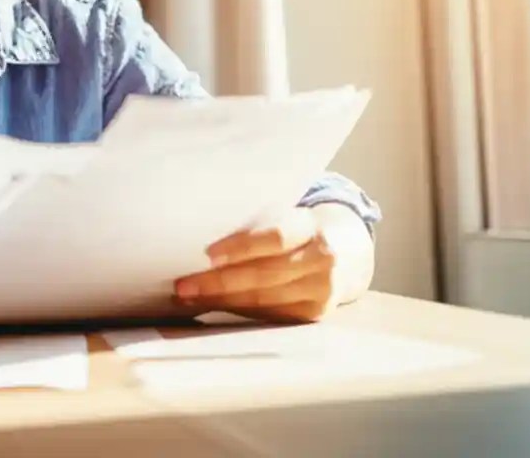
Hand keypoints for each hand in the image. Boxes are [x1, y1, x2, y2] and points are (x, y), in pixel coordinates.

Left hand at [172, 204, 373, 322]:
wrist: (346, 251)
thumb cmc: (298, 228)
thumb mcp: (286, 215)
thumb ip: (255, 225)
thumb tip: (200, 240)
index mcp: (312, 226)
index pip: (276, 237)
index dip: (242, 246)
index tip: (208, 254)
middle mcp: (322, 260)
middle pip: (265, 274)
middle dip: (219, 282)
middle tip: (183, 284)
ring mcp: (322, 290)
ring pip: (264, 299)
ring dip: (221, 300)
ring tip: (189, 297)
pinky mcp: (314, 313)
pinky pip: (269, 314)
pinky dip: (238, 309)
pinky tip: (213, 305)